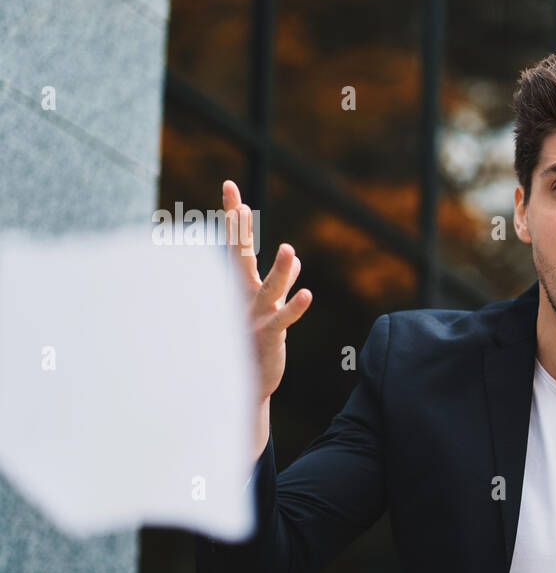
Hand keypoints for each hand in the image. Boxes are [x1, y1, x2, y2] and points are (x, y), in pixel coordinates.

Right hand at [222, 179, 311, 403]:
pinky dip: (294, 306)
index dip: (235, 217)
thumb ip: (281, 282)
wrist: (247, 385)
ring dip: (278, 271)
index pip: (236, 245)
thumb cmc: (253, 343)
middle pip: (239, 258)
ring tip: (288, 250)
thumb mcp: (269, 308)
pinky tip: (307, 293)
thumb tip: (294, 259)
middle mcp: (243, 297)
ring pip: (268, 288)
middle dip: (239, 231)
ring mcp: (255, 316)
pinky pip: (284, 319)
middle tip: (239, 203)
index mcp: (241, 286)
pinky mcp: (269, 336)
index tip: (230, 187)